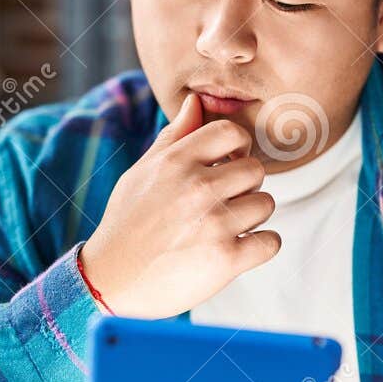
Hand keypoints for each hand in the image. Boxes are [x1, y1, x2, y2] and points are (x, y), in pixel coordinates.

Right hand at [78, 92, 278, 318]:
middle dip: (245, 187)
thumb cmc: (127, 224)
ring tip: (225, 228)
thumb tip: (195, 101)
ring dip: (252, 218)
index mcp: (176, 162)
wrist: (110, 280)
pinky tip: (238, 249)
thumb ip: (174, 137)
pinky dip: (260, 247)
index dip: (237, 148)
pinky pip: (271, 242)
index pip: (232, 132)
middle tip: (223, 204)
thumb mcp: (142, 173)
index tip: (228, 165)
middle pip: (256, 170)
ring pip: (267, 205)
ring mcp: (214, 224)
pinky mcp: (226, 260)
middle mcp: (198, 188)